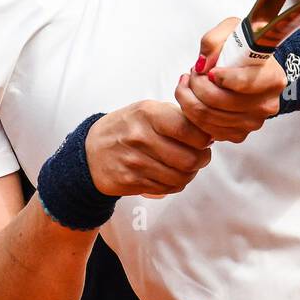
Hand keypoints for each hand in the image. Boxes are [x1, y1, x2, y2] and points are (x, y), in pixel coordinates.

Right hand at [85, 100, 213, 196]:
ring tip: (186, 165)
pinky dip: (175, 183)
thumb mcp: (146, 110)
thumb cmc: (126, 128)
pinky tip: (170, 174)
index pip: (189, 130)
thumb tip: (209, 130)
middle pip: (190, 158)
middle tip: (201, 155)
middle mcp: (140, 137)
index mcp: (148, 114)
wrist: (90, 152)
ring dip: (190, 173)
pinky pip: (167, 188)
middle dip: (202, 159)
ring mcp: (135, 161)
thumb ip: (176, 116)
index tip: (205, 139)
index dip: (204, 138)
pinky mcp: (131, 181)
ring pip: (181, 177)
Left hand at [173, 17, 287, 143]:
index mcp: (272, 78)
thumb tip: (202, 66)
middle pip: (218, 101)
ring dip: (189, 97)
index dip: (220, 77)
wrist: (251, 68)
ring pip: (207, 116)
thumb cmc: (243, 48)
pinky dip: (192, 113)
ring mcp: (253, 122)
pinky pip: (206, 129)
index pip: (243, 83)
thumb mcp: (231, 30)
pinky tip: (194, 97)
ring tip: (190, 82)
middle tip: (192, 72)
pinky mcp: (238, 134)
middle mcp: (266, 104)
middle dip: (195, 84)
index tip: (209, 70)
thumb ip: (214, 41)